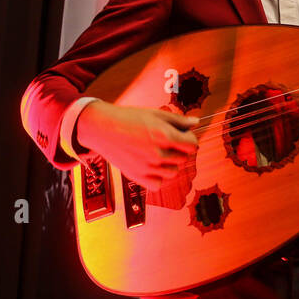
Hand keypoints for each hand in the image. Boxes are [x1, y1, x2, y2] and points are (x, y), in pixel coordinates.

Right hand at [73, 100, 199, 188]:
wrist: (102, 128)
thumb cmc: (128, 118)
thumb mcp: (155, 114)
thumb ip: (177, 120)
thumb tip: (196, 122)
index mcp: (164, 135)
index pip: (192, 144)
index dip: (189, 139)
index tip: (183, 136)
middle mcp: (157, 153)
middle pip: (184, 158)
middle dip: (179, 150)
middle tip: (167, 142)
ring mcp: (147, 167)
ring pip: (173, 172)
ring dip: (170, 164)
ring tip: (158, 153)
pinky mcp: (137, 177)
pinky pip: (158, 184)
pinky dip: (158, 177)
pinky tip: (152, 166)